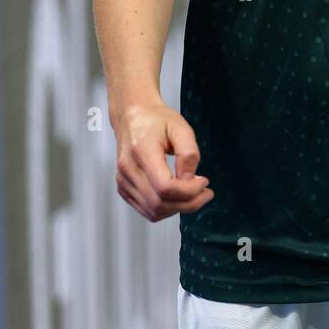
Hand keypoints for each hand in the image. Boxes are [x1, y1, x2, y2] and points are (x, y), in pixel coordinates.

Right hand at [113, 99, 213, 220]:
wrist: (133, 116)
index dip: (188, 191)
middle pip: (159, 203)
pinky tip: (178, 197)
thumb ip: (188, 154)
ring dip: (178, 209)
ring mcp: (124, 180)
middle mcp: (129, 169)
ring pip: (153, 211)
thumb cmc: (154, 120)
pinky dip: (166, 209)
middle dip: (188, 203)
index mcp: (142, 151)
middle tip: (205, 193)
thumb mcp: (180, 128)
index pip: (164, 187)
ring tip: (194, 195)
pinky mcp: (124, 187)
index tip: (204, 182)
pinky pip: (146, 209)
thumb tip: (190, 180)